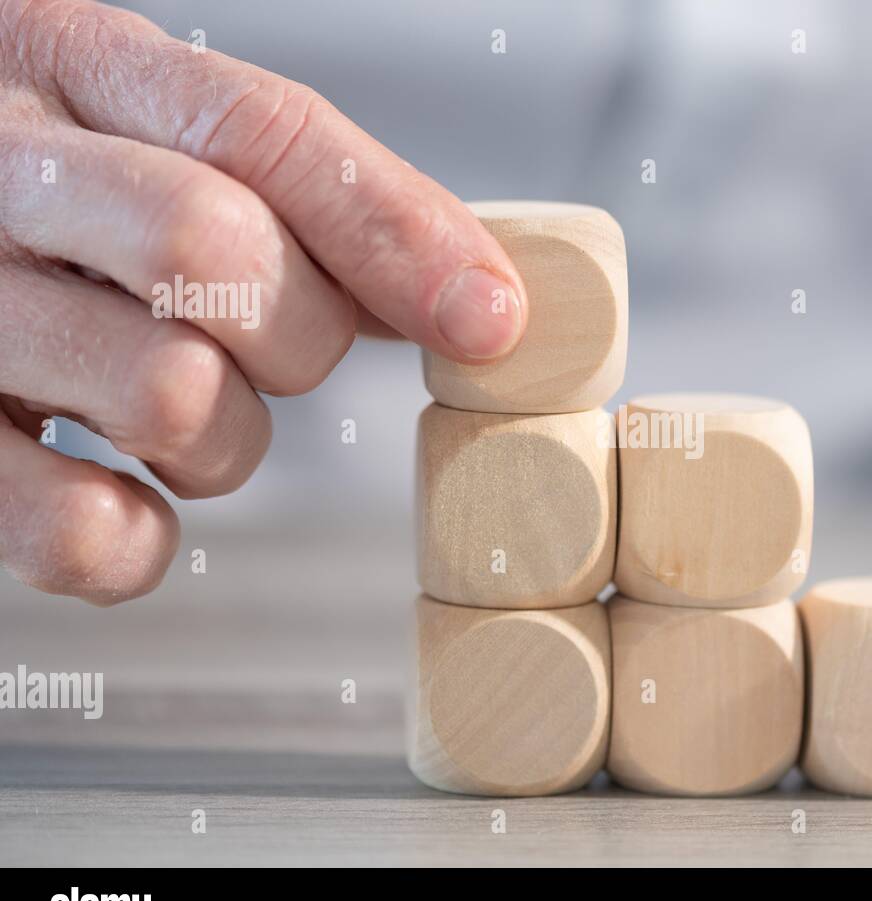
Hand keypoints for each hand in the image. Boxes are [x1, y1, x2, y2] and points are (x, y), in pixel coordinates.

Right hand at [0, 0, 526, 604]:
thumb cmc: (64, 205)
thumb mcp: (162, 144)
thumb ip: (304, 201)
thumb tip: (470, 297)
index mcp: (79, 71)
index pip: (263, 132)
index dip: (394, 231)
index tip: (489, 319)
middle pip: (211, 248)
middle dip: (297, 334)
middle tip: (277, 351)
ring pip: (165, 393)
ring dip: (228, 439)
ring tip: (191, 413)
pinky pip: (74, 529)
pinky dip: (138, 541)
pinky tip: (133, 502)